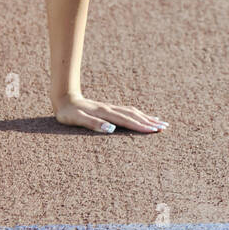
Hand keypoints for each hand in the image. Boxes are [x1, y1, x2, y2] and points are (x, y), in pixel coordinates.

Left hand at [54, 93, 168, 133]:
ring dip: (146, 117)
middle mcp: (110, 109)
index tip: (155, 131)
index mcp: (105, 113)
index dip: (141, 126)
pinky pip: (127, 111)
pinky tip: (142, 116)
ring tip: (160, 122)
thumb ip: (93, 124)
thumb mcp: (76, 120)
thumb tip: (111, 129)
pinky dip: (138, 114)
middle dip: (149, 122)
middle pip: (134, 115)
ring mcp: (110, 108)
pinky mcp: (108, 108)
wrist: (63, 98)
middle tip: (165, 127)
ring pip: (132, 112)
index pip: (127, 121)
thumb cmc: (68, 112)